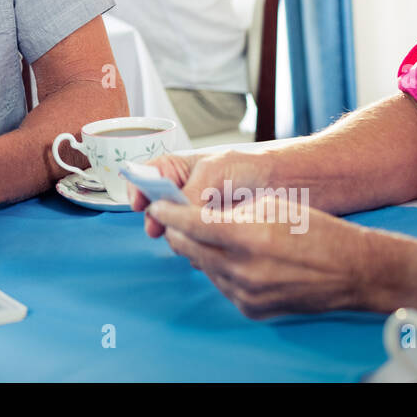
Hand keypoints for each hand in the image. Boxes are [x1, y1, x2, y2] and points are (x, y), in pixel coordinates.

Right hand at [130, 150, 271, 237]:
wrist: (280, 186)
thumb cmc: (246, 168)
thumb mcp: (213, 173)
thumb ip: (189, 194)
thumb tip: (174, 219)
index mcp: (175, 171)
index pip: (144, 178)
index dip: (136, 190)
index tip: (138, 204)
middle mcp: (179, 194)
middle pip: (154, 211)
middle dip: (158, 220)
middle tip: (160, 227)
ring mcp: (192, 216)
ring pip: (172, 231)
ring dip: (180, 235)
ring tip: (197, 231)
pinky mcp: (207, 235)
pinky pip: (192, 246)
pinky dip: (197, 247)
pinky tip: (212, 242)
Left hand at [142, 193, 387, 317]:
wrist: (352, 271)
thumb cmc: (316, 230)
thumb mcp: (270, 204)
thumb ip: (228, 209)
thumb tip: (194, 210)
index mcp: (246, 234)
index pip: (189, 223)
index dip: (168, 212)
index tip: (157, 205)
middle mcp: (242, 268)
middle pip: (187, 248)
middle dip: (178, 231)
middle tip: (176, 219)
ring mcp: (245, 292)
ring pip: (202, 267)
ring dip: (202, 250)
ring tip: (216, 237)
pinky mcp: (251, 308)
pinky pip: (221, 285)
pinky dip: (221, 270)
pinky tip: (236, 258)